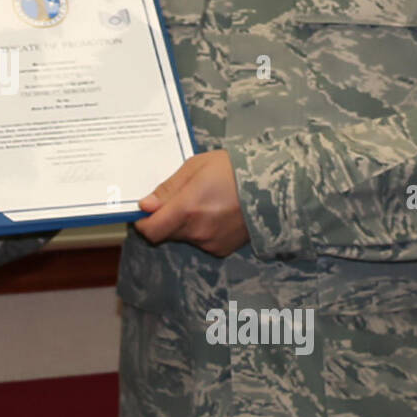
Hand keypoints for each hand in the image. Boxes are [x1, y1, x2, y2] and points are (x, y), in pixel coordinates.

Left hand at [133, 150, 249, 256]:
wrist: (273, 185)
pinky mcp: (222, 249)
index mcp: (186, 209)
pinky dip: (201, 231)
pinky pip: (201, 242)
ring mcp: (210, 242)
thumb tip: (146, 205)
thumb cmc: (233, 169)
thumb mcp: (195, 167)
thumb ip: (168, 189)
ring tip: (204, 203)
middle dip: (165, 219)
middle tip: (180, 199)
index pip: (150, 230)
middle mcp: (197, 231)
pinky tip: (216, 214)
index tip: (144, 211)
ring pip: (183, 237)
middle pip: (165, 233)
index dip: (142, 222)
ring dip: (184, 224)